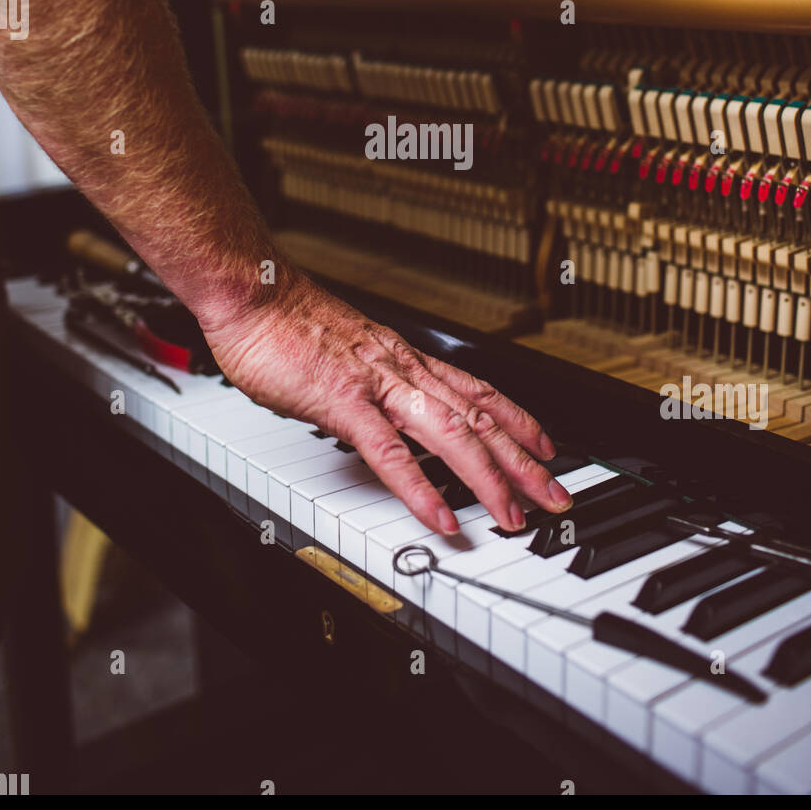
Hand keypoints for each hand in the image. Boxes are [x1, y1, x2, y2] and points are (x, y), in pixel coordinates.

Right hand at [204, 265, 571, 536]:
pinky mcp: (345, 404)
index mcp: (403, 359)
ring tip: (515, 514)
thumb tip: (378, 406)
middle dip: (523, 461)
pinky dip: (421, 488)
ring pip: (451, 433)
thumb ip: (368, 381)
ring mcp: (378, 386)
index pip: (476, 390)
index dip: (517, 419)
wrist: (256, 293)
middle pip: (480, 418)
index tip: (545, 446)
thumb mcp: (345, 352)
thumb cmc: (287, 322)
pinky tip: (442, 516)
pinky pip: (391, 452)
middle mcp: (402, 370)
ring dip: (490, 477)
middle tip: (555, 496)